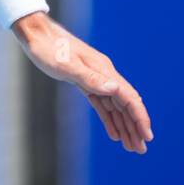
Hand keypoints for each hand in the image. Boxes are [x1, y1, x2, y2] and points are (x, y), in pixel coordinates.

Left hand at [11, 12, 152, 154]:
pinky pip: (101, 104)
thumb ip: (89, 78)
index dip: (139, 118)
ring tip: (131, 146)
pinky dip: (109, 119)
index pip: (129, 98)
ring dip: (124, 126)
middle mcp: (104, 74)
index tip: (147, 136)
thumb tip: (114, 88)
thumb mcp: (65, 65)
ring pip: (115, 107)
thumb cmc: (48, 48)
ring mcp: (95, 78)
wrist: (35, 34)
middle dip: (135, 127)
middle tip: (141, 150)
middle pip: (125, 105)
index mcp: (104, 70)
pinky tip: (113, 133)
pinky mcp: (84, 81)